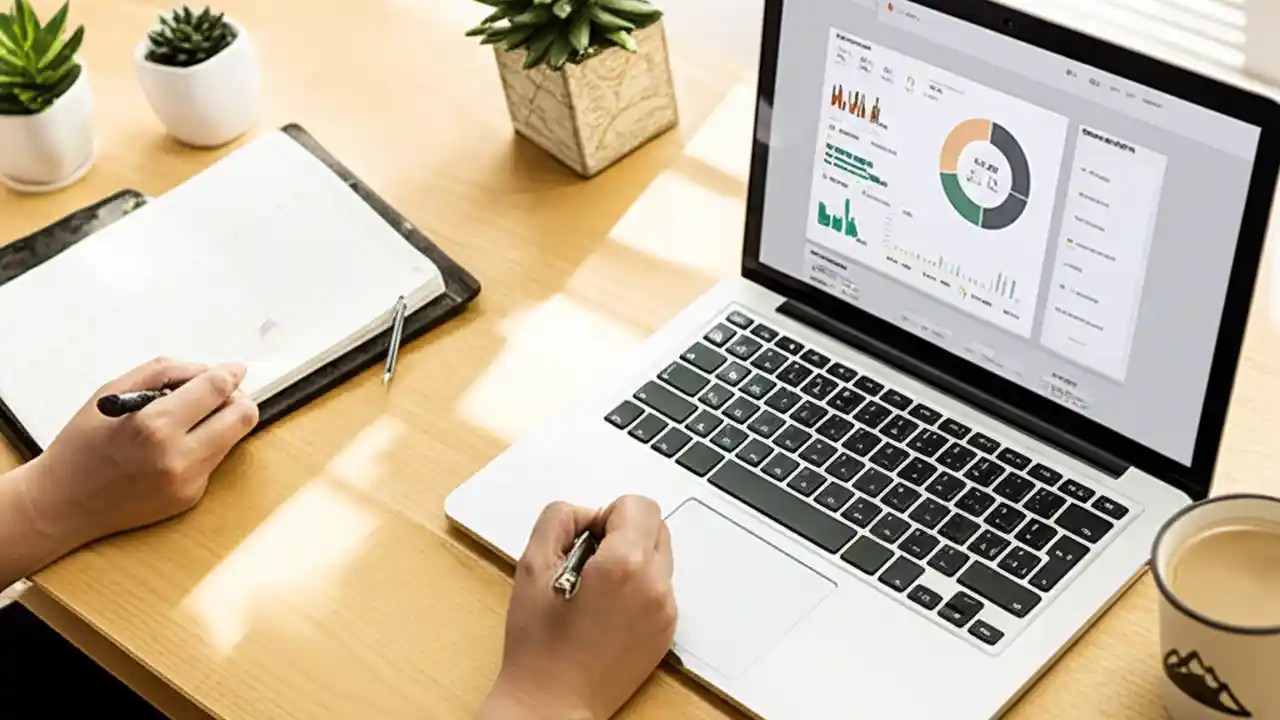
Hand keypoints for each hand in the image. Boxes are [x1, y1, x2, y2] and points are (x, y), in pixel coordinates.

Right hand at [23, 357, 258, 551]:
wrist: (62, 504)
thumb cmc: (82, 445)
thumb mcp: (112, 393)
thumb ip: (163, 372)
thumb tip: (207, 369)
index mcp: (154, 425)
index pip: (217, 390)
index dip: (230, 374)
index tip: (234, 369)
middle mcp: (177, 457)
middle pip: (243, 416)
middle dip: (235, 398)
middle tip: (217, 394)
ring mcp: (188, 482)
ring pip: (234, 438)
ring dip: (221, 422)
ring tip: (190, 419)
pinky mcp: (190, 498)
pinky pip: (214, 460)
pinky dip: (203, 447)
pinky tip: (173, 448)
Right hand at [479, 496, 676, 719]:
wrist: (552, 703)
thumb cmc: (539, 647)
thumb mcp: (532, 565)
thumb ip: (559, 519)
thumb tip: (586, 513)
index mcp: (625, 565)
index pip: (638, 504)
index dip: (606, 514)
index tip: (586, 539)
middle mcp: (655, 586)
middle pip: (656, 526)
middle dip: (624, 533)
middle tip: (588, 562)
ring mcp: (665, 611)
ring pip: (660, 557)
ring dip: (632, 559)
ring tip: (595, 589)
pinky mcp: (666, 631)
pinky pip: (660, 589)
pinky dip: (638, 588)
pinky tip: (607, 610)